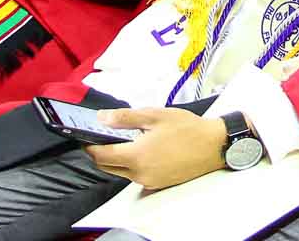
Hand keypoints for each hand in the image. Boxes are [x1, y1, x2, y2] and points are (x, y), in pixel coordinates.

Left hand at [82, 107, 228, 189]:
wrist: (214, 145)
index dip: (89, 146)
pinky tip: (140, 149)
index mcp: (136, 156)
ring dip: (116, 159)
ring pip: (121, 172)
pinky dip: (131, 164)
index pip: (101, 156)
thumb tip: (102, 118)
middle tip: (100, 137)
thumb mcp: (155, 115)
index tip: (85, 136)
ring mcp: (149, 181)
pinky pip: (135, 176)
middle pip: (108, 167)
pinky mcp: (158, 184)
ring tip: (123, 139)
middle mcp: (140, 174)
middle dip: (99, 154)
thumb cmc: (187, 128)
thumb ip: (124, 117)